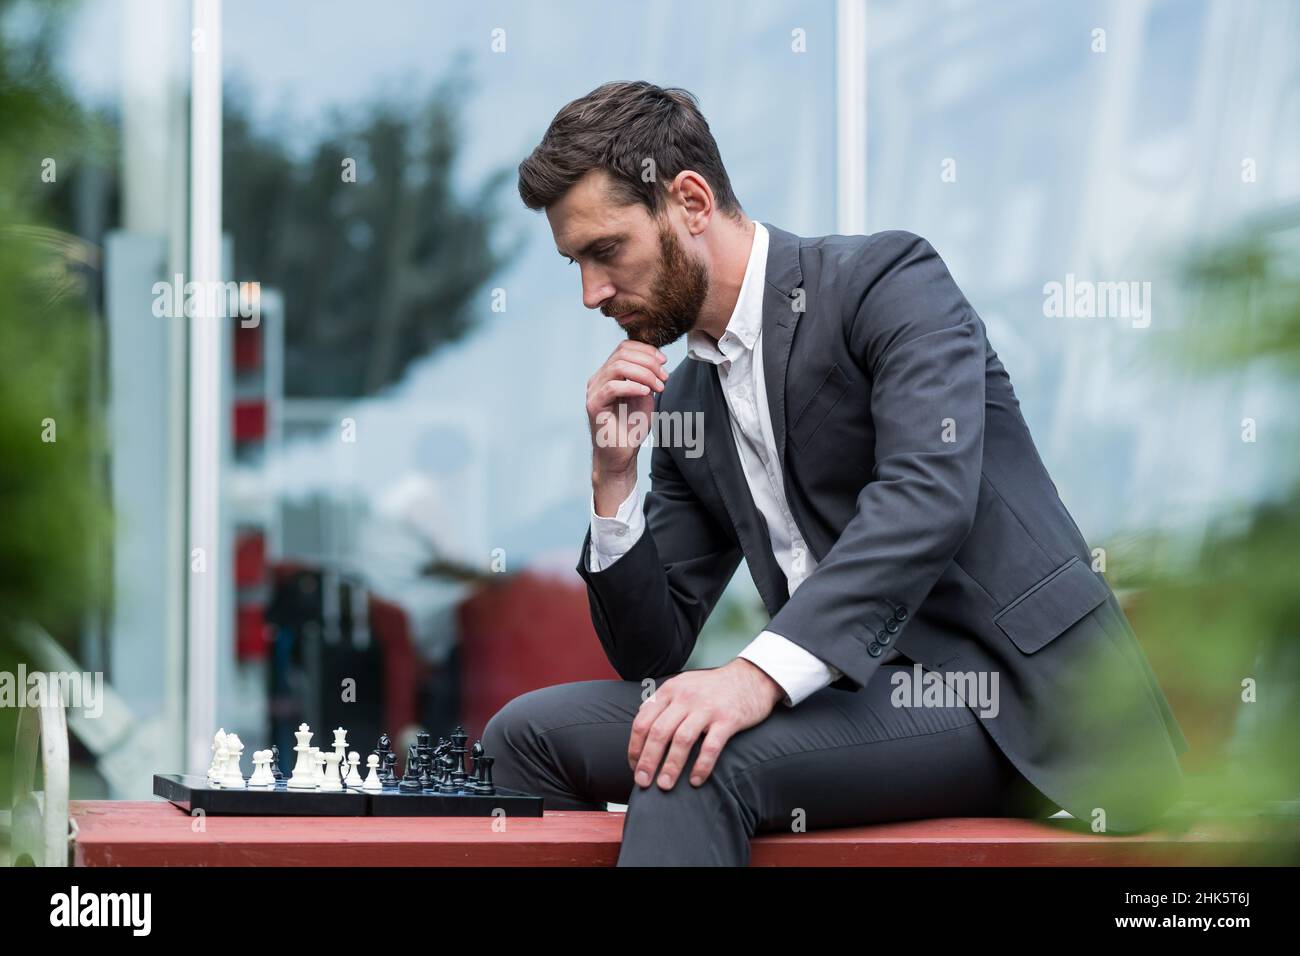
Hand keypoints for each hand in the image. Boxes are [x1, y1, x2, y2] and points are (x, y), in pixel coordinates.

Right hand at [586, 341, 668, 500]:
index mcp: (609, 374)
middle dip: (648, 362)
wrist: (622, 455)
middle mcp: (598, 379)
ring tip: (658, 387)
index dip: (646, 350)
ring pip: (617, 367)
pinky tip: (646, 393)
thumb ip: (647, 378)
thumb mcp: (645, 396)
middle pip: (621, 353)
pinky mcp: (594, 405)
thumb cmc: (631, 427)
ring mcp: (594, 391)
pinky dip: (633, 386)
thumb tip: (657, 361)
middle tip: (664, 377)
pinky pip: (612, 387)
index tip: (664, 362)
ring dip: (643, 374)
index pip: (624, 348)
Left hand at [628, 658, 785, 790]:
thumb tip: (641, 719)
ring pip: (682, 740)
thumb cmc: (714, 686)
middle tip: (643, 782)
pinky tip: (696, 780)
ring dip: (671, 766)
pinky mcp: (728, 719)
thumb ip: (664, 700)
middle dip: (648, 760)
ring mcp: (707, 708)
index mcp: (670, 690)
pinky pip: (711, 746)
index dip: (635, 746)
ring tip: (665, 785)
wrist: (752, 677)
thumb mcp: (684, 684)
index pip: (643, 721)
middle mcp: (686, 698)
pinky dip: (701, 766)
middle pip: (659, 732)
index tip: (634, 766)